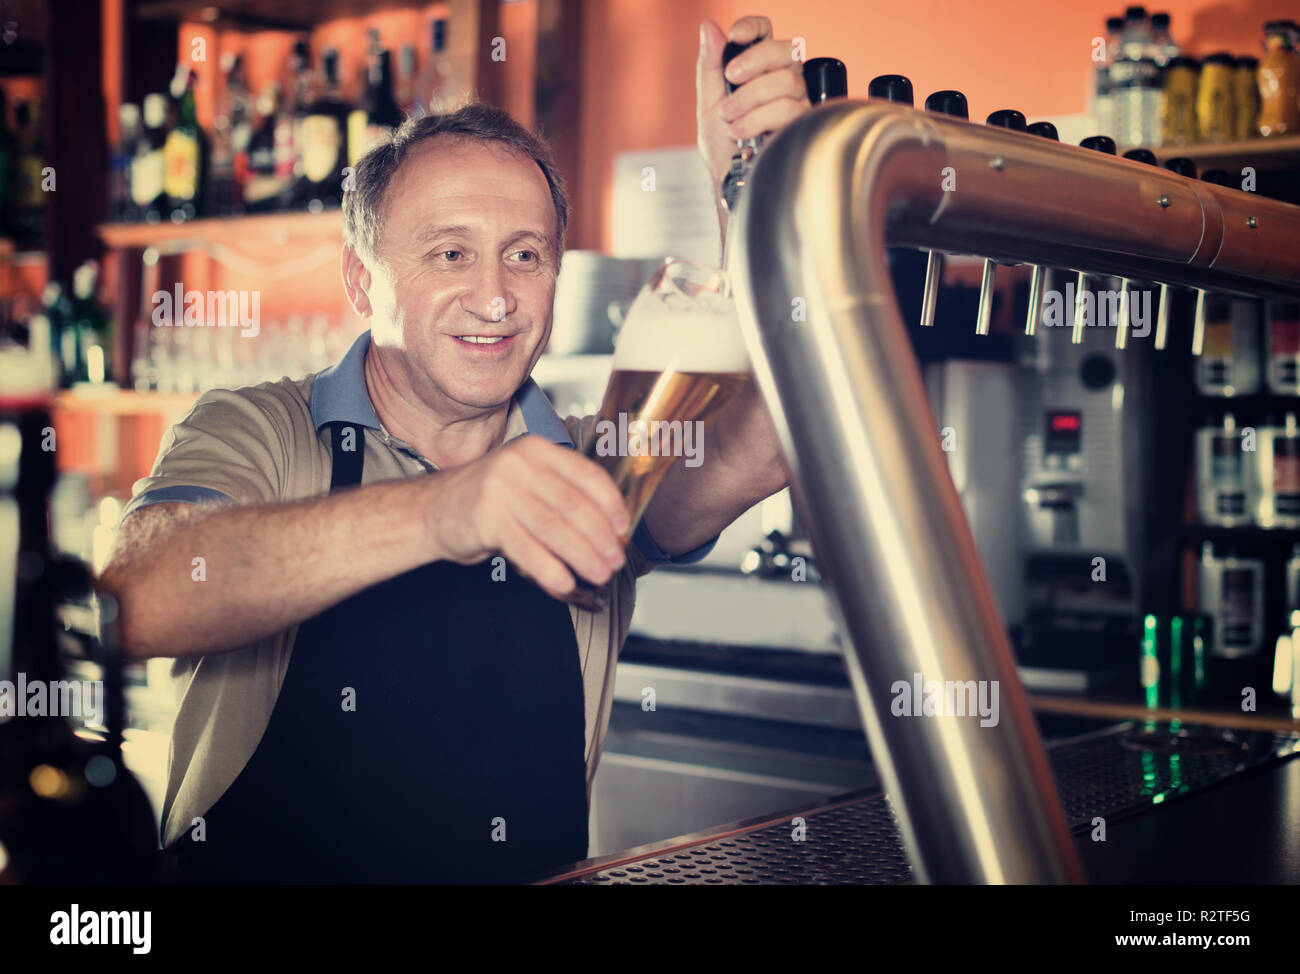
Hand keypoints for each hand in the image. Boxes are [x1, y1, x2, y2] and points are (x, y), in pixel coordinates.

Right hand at [420, 435, 628, 599]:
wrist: (431, 509)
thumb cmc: (488, 500)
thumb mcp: (525, 482)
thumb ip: (561, 495)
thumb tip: (609, 530)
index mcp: (536, 450)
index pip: (586, 475)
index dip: (610, 504)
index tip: (623, 529)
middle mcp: (519, 464)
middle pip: (574, 505)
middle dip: (601, 538)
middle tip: (615, 560)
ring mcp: (500, 490)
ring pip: (555, 528)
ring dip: (583, 556)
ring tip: (599, 574)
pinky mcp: (485, 518)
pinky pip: (527, 548)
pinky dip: (549, 569)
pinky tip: (565, 583)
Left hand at [696, 16, 810, 199]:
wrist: (732, 180)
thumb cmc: (722, 146)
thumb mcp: (708, 102)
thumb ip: (710, 64)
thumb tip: (709, 26)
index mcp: (760, 69)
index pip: (767, 33)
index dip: (755, 27)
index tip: (736, 37)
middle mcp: (784, 80)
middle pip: (787, 49)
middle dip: (755, 60)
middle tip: (731, 79)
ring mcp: (797, 102)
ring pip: (788, 81)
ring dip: (750, 99)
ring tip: (730, 119)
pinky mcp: (803, 125)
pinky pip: (789, 109)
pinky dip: (758, 119)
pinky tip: (742, 133)